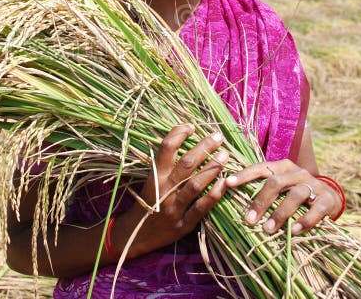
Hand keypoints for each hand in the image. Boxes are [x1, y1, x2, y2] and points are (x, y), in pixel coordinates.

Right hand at [112, 123, 229, 258]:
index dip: (178, 134)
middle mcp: (163, 190)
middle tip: (218, 136)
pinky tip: (224, 183)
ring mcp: (174, 208)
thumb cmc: (147, 202)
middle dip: (203, 147)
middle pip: (185, 164)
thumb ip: (165, 164)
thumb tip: (185, 140)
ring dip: (212, 168)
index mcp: (154, 176)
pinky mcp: (184, 224)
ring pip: (195, 184)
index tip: (192, 126)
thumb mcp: (151, 180)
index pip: (165, 149)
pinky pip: (201, 207)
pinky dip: (214, 195)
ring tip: (225, 155)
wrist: (135, 235)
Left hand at [224, 159, 340, 235]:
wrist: (330, 198)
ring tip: (268, 229)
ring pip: (296, 195)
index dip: (244, 175)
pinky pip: (316, 209)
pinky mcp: (327, 199)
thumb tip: (231, 197)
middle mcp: (297, 172)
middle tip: (249, 219)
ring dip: (280, 213)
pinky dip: (304, 221)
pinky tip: (294, 231)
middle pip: (276, 182)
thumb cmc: (295, 194)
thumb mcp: (280, 188)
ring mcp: (314, 185)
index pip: (261, 168)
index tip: (228, 183)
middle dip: (261, 201)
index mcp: (282, 167)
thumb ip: (261, 189)